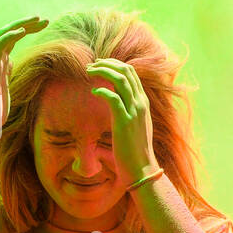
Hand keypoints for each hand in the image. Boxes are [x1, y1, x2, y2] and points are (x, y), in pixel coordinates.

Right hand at [0, 16, 46, 143]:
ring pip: (3, 34)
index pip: (11, 39)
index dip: (27, 30)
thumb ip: (6, 72)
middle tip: (44, 19)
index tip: (43, 26)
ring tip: (38, 20)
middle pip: (8, 32)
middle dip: (26, 24)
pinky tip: (24, 31)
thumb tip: (10, 62)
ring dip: (22, 24)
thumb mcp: (3, 85)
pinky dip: (10, 35)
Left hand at [85, 58, 157, 181]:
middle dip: (107, 63)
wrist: (141, 168)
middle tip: (91, 65)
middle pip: (126, 71)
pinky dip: (102, 91)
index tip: (99, 65)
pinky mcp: (125, 121)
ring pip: (120, 80)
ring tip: (89, 71)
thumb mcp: (135, 125)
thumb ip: (129, 111)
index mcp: (143, 102)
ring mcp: (134, 111)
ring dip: (103, 71)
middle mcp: (140, 103)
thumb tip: (115, 101)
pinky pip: (113, 98)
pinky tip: (93, 92)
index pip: (131, 73)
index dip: (114, 65)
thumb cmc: (135, 150)